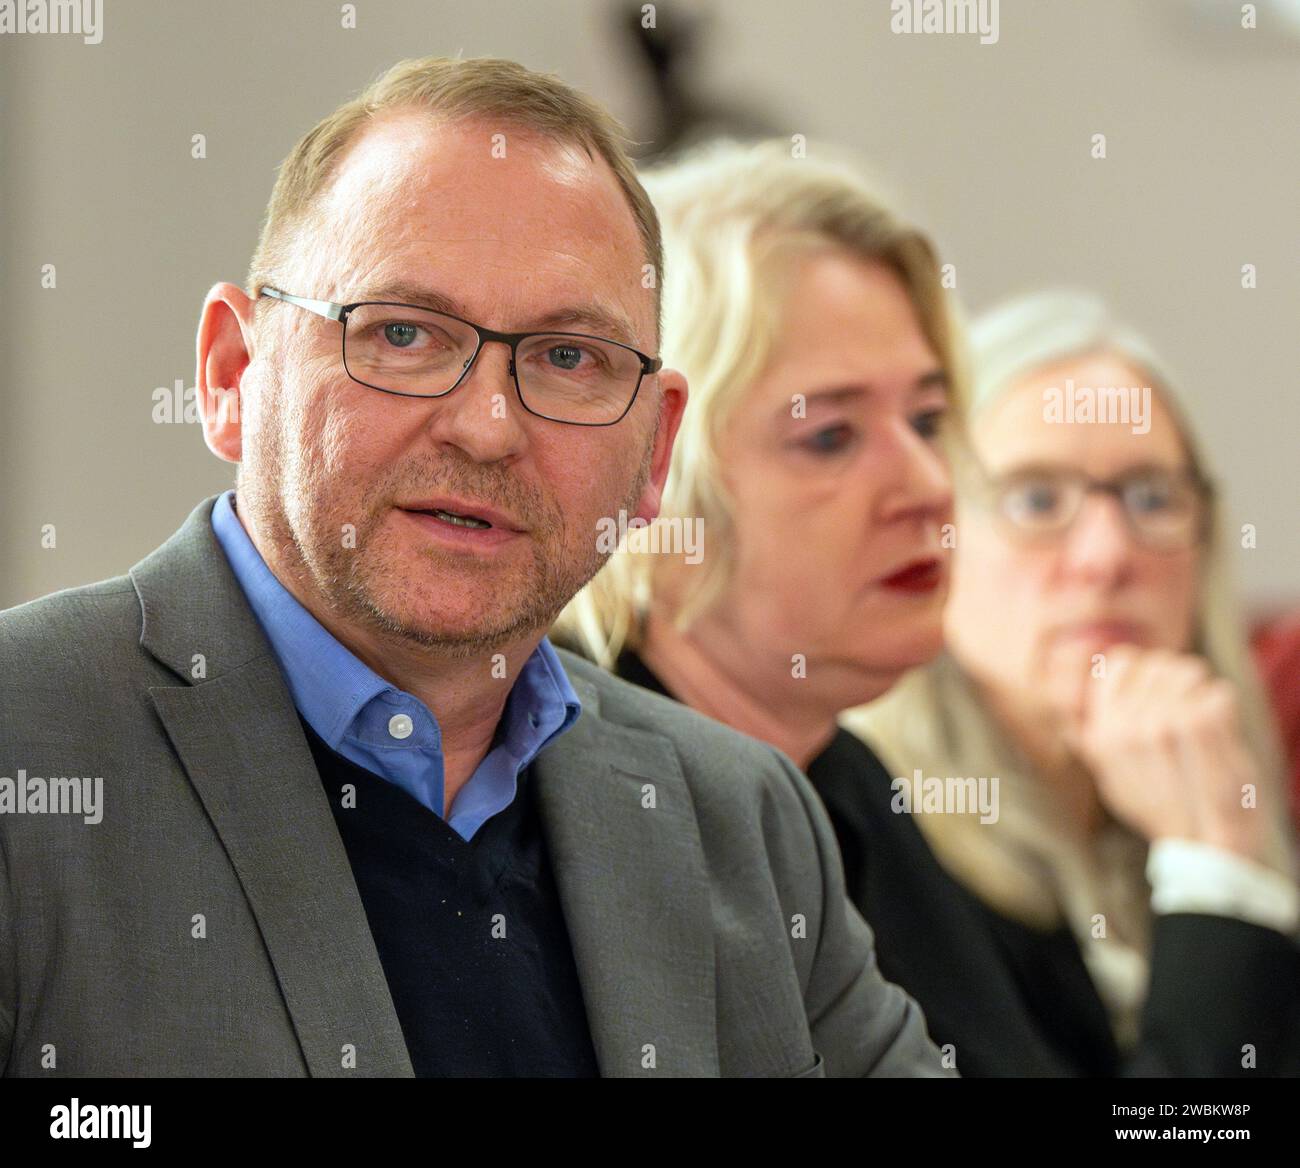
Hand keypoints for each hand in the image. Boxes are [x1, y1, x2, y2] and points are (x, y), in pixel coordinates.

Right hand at [1054, 644, 1266, 861]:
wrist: (1200, 843)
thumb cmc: (1158, 809)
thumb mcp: (1111, 779)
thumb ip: (1093, 746)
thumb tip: (1069, 726)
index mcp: (1102, 732)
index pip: (1120, 663)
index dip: (1142, 667)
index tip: (1155, 684)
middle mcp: (1128, 725)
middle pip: (1158, 664)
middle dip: (1177, 677)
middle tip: (1188, 700)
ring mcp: (1165, 724)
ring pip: (1188, 671)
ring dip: (1202, 687)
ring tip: (1205, 709)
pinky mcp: (1205, 725)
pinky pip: (1218, 691)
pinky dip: (1226, 704)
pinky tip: (1223, 726)